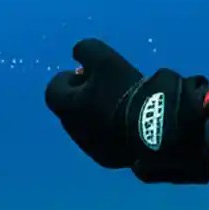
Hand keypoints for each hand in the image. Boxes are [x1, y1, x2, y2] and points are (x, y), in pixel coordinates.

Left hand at [44, 38, 208, 182]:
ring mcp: (91, 148)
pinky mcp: (109, 160)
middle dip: (83, 97)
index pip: (53, 90)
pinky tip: (129, 123)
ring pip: (86, 127)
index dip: (69, 78)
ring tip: (120, 106)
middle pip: (70, 109)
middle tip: (106, 87)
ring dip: (96, 116)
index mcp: (68, 107)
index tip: (88, 72)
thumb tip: (78, 54)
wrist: (155, 126)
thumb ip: (86, 50)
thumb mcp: (104, 58)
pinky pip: (104, 141)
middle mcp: (73, 130)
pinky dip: (110, 132)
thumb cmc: (124, 89)